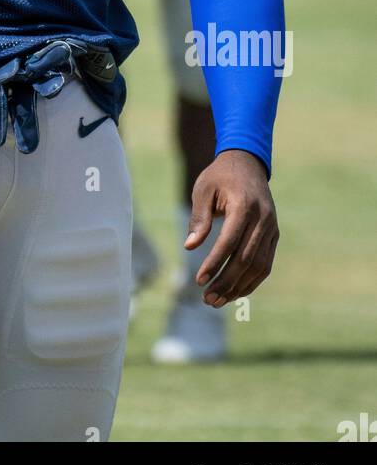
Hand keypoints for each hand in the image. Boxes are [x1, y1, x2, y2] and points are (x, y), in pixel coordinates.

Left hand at [187, 149, 279, 305]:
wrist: (247, 163)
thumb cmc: (219, 176)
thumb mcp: (203, 189)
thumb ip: (199, 217)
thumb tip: (189, 247)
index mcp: (244, 205)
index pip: (230, 241)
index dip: (215, 263)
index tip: (199, 280)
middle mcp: (263, 219)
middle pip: (245, 258)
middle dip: (226, 281)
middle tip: (206, 299)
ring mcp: (272, 228)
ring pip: (258, 266)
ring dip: (238, 287)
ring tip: (217, 300)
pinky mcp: (274, 235)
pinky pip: (265, 264)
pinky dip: (251, 281)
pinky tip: (234, 292)